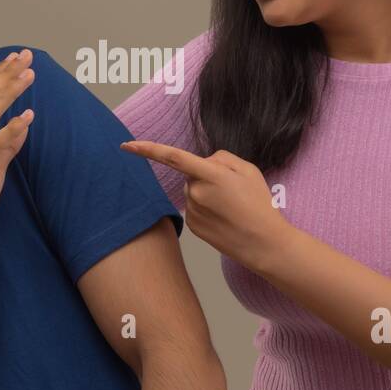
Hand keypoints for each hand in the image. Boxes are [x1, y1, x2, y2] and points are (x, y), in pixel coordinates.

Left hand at [120, 141, 289, 274]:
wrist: (264, 243)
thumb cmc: (260, 205)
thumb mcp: (249, 170)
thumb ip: (222, 158)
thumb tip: (204, 161)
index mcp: (211, 175)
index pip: (173, 157)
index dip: (147, 149)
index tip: (126, 145)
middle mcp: (196, 193)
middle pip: (192, 174)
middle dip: (206, 176)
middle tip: (232, 191)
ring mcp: (192, 211)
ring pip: (193, 192)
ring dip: (206, 194)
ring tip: (231, 207)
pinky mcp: (192, 226)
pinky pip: (194, 208)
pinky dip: (205, 209)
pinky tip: (223, 218)